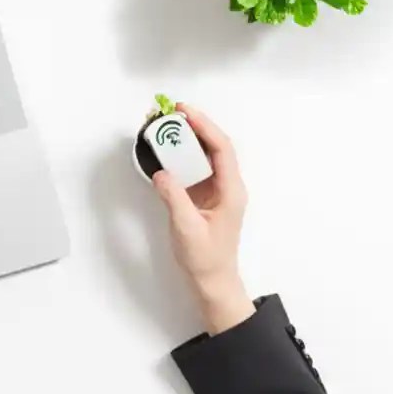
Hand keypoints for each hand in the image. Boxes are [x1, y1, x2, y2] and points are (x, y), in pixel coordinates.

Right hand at [152, 104, 254, 334]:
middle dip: (193, 126)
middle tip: (169, 113)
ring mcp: (216, 190)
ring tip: (165, 126)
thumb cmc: (205, 258)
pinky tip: (165, 151)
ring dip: (186, 139)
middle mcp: (227, 186)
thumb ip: (174, 198)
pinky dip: (180, 156)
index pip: (221, 148)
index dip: (204, 126)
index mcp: (231, 190)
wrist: (212, 281)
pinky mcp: (204, 196)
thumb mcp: (187, 228)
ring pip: (204, 155)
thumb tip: (161, 173)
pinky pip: (194, 168)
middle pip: (214, 146)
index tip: (184, 112)